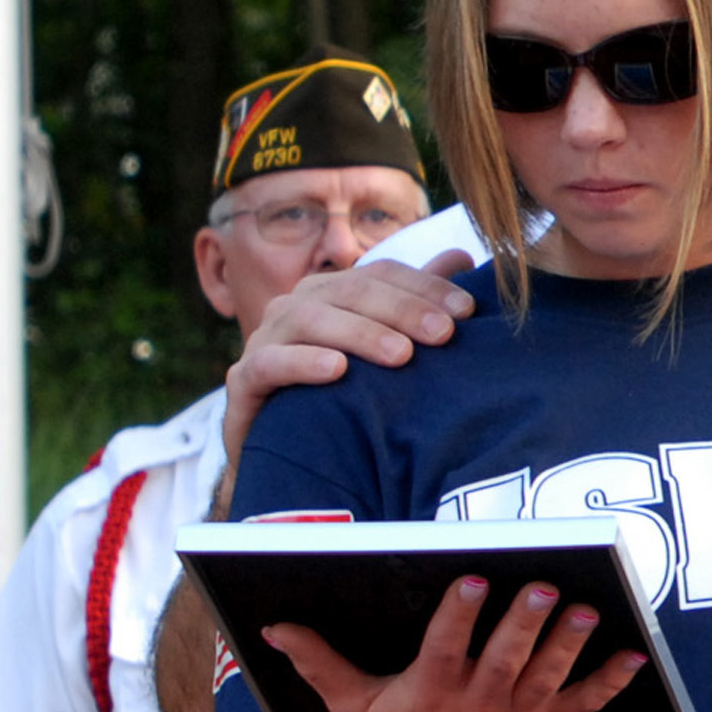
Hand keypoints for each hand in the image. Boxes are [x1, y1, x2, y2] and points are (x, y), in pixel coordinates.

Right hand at [222, 255, 475, 470]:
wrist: (291, 454)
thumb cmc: (346, 394)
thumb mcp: (385, 345)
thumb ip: (416, 301)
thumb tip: (463, 257)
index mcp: (331, 293)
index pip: (380, 274)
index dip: (424, 286)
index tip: (467, 310)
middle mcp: (295, 308)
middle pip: (349, 292)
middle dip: (401, 310)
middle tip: (444, 334)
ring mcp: (265, 341)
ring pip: (309, 321)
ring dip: (358, 333)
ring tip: (401, 355)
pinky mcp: (244, 381)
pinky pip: (269, 364)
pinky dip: (303, 363)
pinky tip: (337, 370)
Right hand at [262, 575, 643, 711]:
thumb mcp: (351, 706)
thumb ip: (318, 664)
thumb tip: (271, 628)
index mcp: (431, 693)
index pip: (446, 647)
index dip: (460, 614)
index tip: (473, 580)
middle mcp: (476, 707)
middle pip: (504, 660)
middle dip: (523, 624)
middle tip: (541, 587)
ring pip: (548, 678)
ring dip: (568, 644)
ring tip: (586, 610)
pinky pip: (583, 706)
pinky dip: (610, 683)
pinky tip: (635, 654)